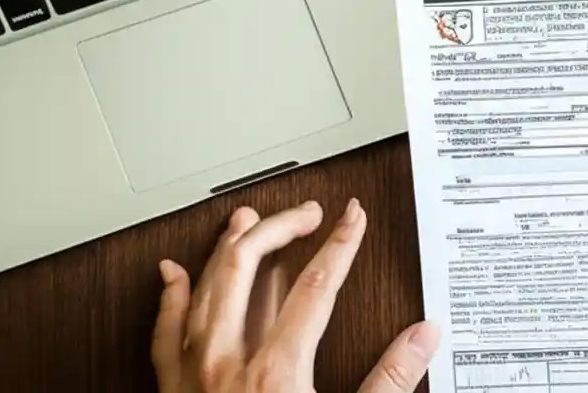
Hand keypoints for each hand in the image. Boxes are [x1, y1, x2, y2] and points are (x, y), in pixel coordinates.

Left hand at [152, 199, 440, 392]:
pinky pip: (164, 332)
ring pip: (206, 287)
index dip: (339, 244)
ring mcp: (193, 374)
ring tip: (246, 219)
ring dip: (228, 247)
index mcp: (276, 371)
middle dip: (281, 228)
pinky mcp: (171, 391)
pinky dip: (170, 297)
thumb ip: (389, 383)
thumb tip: (423, 338)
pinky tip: (173, 275)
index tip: (352, 219)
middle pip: (249, 267)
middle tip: (308, 213)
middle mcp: (228, 362)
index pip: (316, 285)